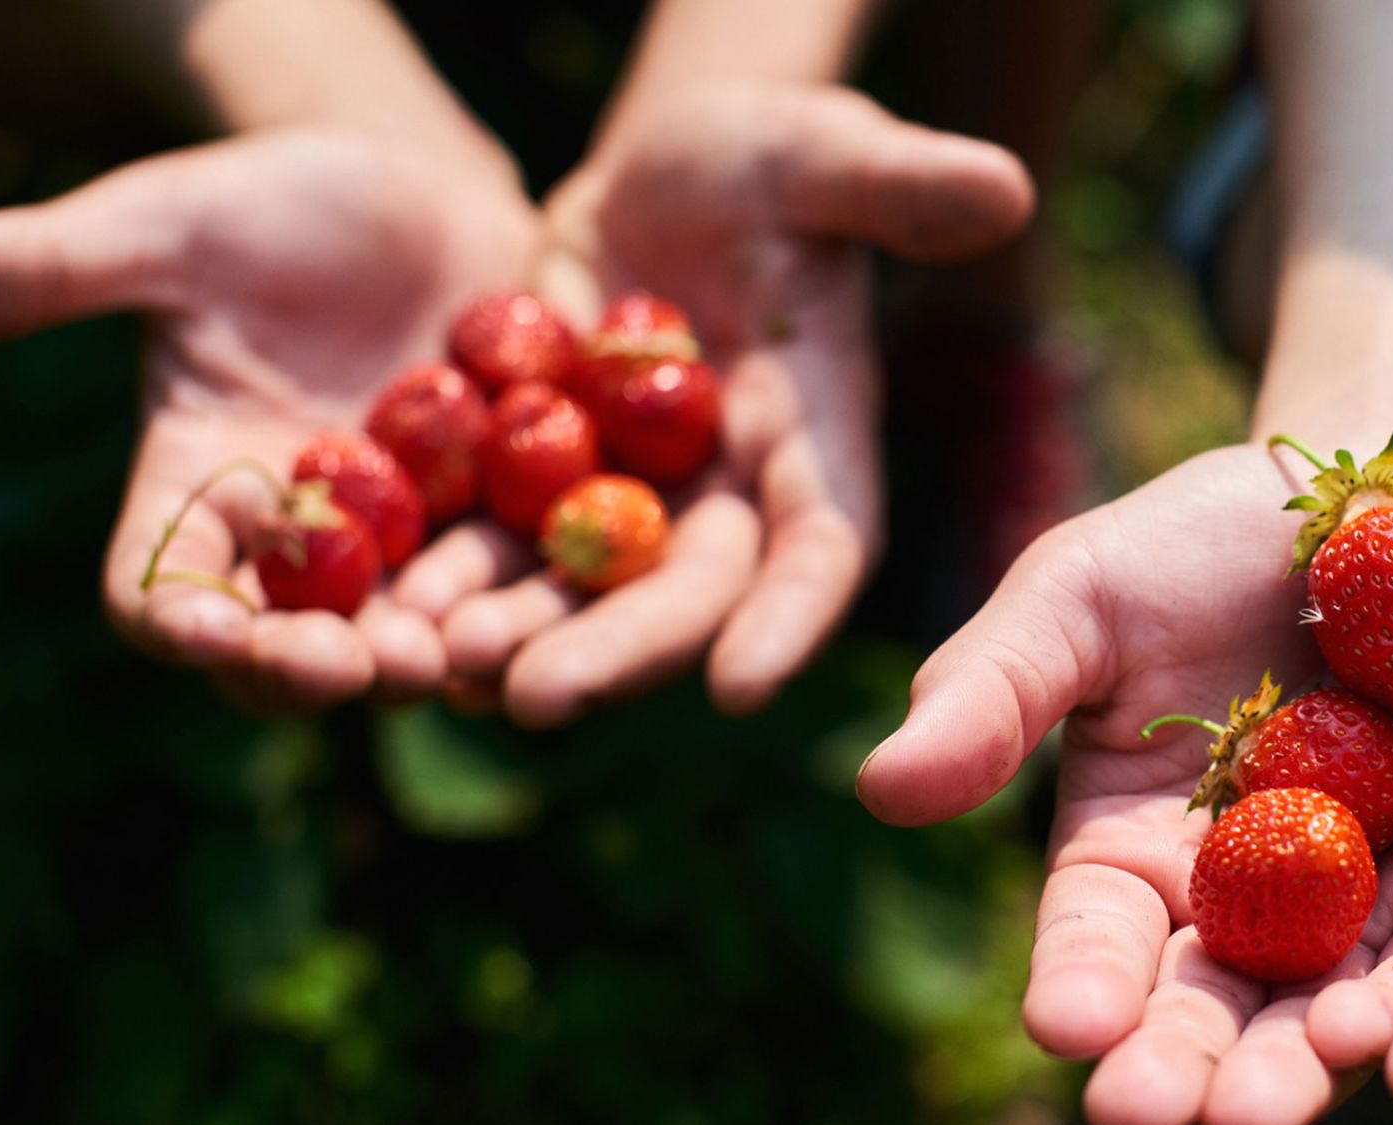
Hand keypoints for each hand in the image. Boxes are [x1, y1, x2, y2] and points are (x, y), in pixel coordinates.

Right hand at [0, 129, 538, 708]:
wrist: (419, 189)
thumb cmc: (272, 204)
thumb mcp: (164, 232)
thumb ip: (50, 270)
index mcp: (199, 492)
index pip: (163, 583)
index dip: (178, 616)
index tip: (207, 628)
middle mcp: (300, 542)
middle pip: (286, 640)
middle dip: (311, 663)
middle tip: (351, 669)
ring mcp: (405, 541)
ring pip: (402, 631)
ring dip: (418, 657)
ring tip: (442, 663)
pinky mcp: (496, 522)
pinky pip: (505, 584)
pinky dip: (515, 607)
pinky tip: (541, 621)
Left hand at [403, 84, 1033, 723]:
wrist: (668, 174)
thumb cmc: (774, 163)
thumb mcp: (830, 159)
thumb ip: (904, 187)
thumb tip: (1006, 190)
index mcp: (817, 446)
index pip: (819, 549)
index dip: (786, 619)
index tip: (739, 685)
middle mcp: (731, 498)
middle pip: (685, 596)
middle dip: (616, 649)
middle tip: (540, 698)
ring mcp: (636, 496)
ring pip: (577, 588)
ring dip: (513, 630)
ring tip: (437, 664)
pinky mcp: (545, 472)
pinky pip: (494, 536)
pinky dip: (446, 572)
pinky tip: (386, 606)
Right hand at [859, 439, 1392, 1124]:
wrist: (1388, 486)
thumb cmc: (1204, 538)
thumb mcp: (1080, 595)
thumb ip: (993, 690)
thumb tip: (879, 787)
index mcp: (1132, 855)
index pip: (1094, 940)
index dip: (1079, 984)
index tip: (1065, 1026)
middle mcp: (1247, 904)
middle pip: (1213, 1005)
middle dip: (1188, 1068)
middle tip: (1164, 1121)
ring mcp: (1368, 899)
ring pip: (1336, 1002)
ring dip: (1310, 1061)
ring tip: (1286, 1104)